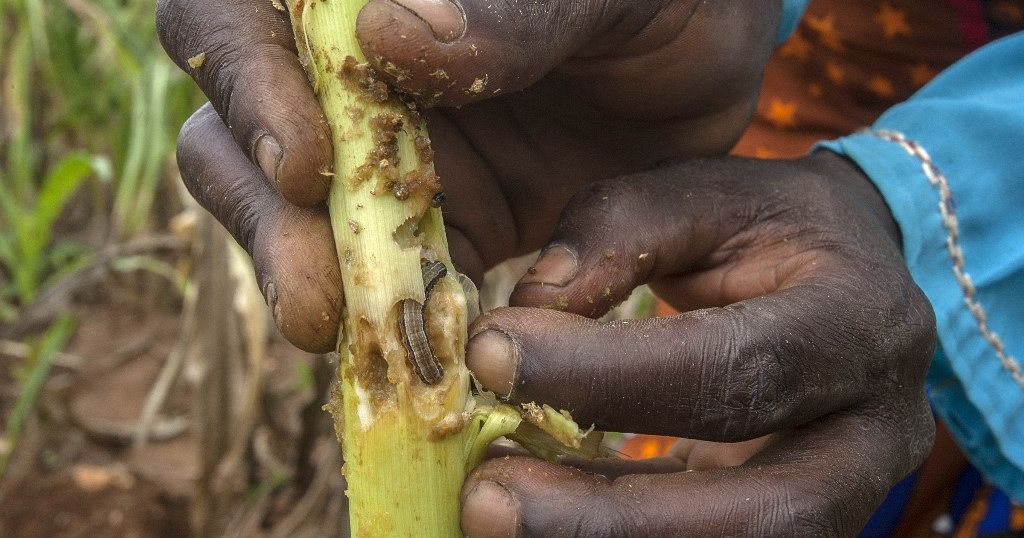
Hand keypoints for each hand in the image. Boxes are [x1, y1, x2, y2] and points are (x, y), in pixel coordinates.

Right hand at [157, 0, 780, 351]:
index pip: (234, 20)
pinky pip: (384, 283)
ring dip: (311, 284)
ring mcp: (385, 159)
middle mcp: (348, 76)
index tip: (307, 163)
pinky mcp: (437, 228)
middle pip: (236, 139)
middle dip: (262, 219)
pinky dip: (388, 325)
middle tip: (314, 298)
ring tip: (351, 339)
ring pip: (297, 223)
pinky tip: (418, 362)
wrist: (710, 61)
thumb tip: (387, 35)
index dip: (243, 86)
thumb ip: (508, 11)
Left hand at [460, 152, 936, 535]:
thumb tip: (528, 306)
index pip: (732, 366)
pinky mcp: (802, 518)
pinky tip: (540, 509)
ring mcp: (850, 490)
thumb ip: (618, 230)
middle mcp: (876, 426)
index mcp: (859, 320)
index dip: (605, 373)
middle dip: (612, 517)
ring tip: (495, 508)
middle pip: (763, 511)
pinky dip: (616, 535)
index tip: (489, 355)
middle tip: (486, 498)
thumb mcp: (704, 191)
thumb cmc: (769, 225)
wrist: (850, 271)